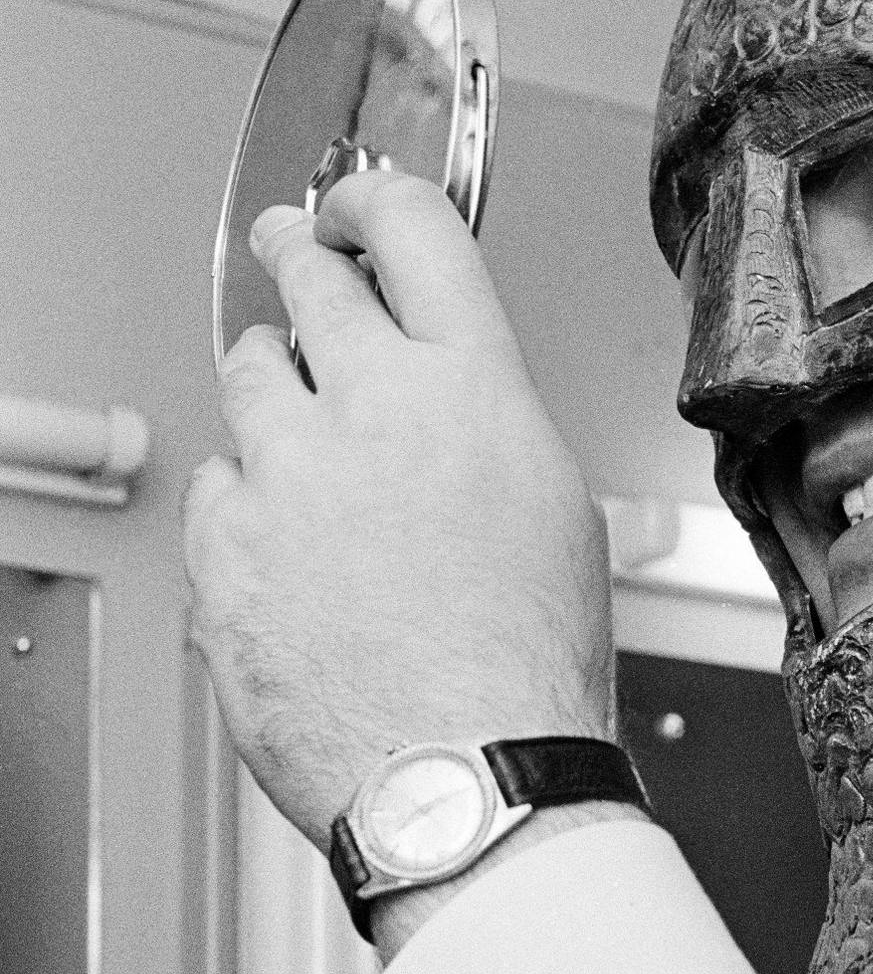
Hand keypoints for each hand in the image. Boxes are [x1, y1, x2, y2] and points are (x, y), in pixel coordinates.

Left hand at [184, 172, 615, 850]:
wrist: (466, 776)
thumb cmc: (525, 669)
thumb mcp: (557, 510)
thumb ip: (488, 423)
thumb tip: (450, 398)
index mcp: (472, 389)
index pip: (413, 230)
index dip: (375, 198)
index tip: (354, 200)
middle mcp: (371, 409)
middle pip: (307, 279)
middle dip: (297, 257)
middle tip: (290, 253)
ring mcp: (285, 475)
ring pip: (246, 375)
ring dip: (270, 387)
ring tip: (301, 437)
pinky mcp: (222, 546)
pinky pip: (214, 489)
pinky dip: (243, 505)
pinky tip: (290, 551)